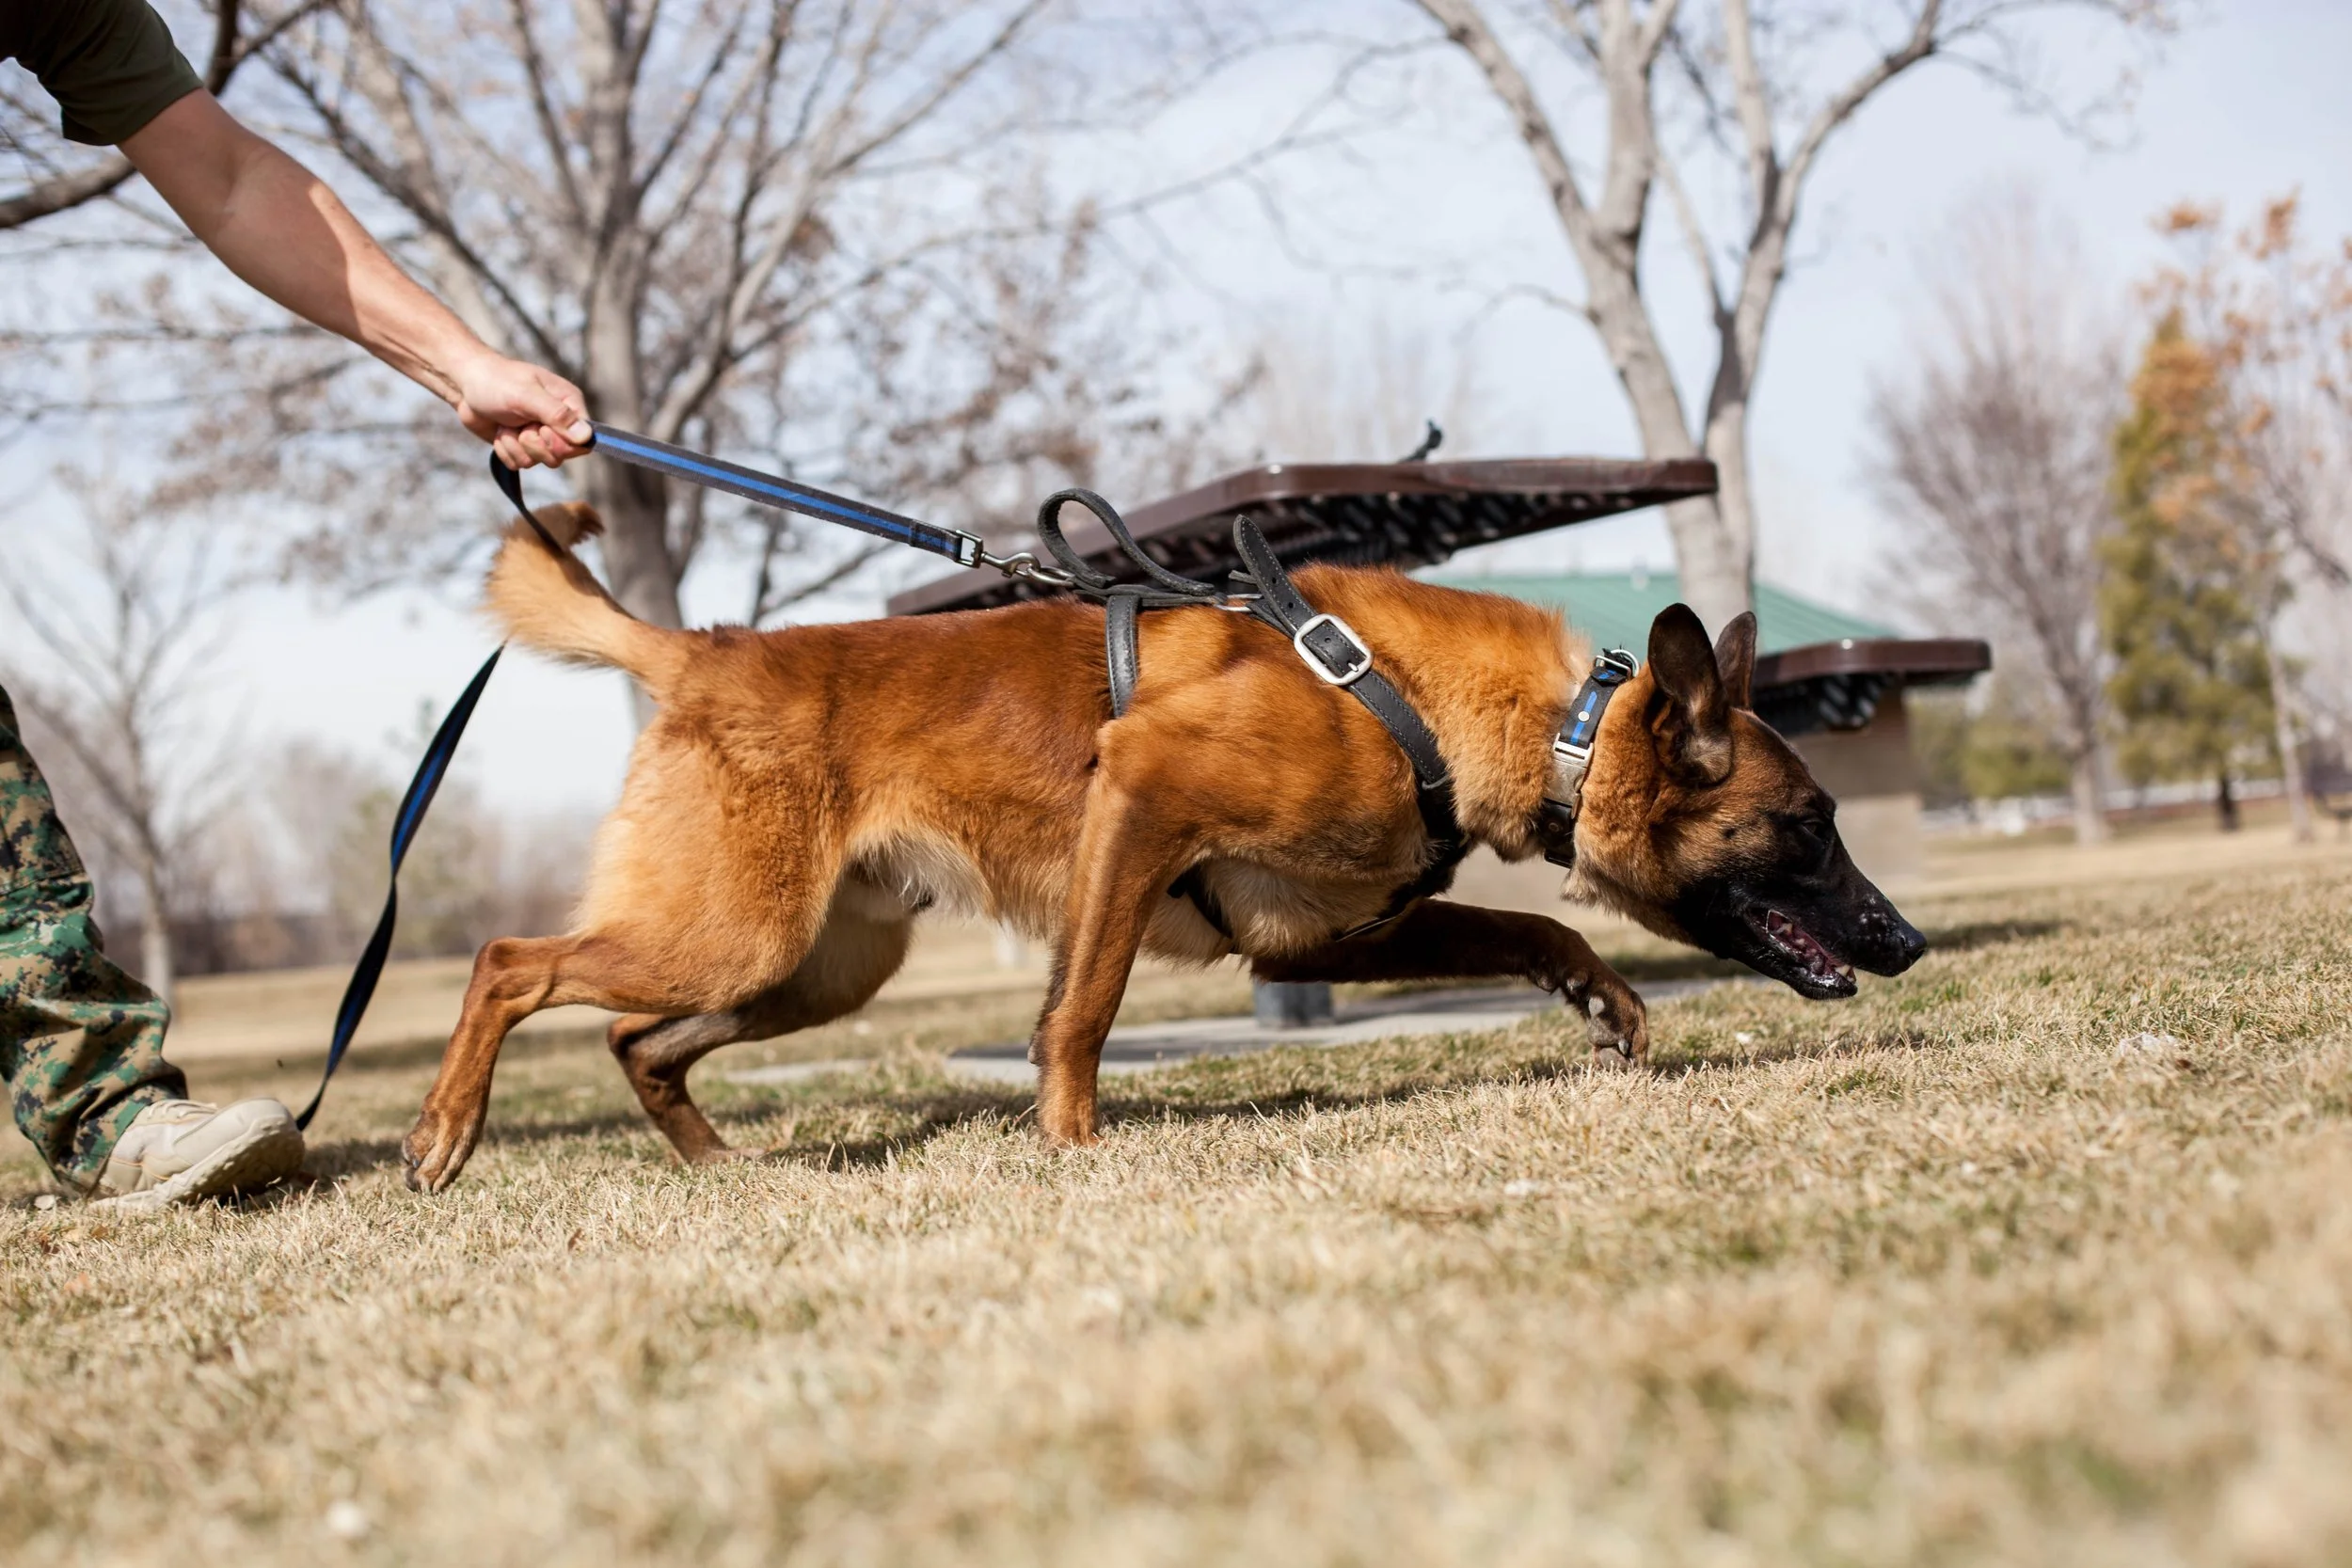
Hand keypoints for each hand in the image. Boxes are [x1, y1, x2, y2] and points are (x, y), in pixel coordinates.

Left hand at [447, 351, 594, 469]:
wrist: (465, 385)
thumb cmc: (496, 381)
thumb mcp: (526, 395)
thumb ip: (557, 415)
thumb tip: (586, 437)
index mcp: (568, 404)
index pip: (583, 440)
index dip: (563, 444)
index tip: (542, 431)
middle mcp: (558, 422)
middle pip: (561, 455)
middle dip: (534, 445)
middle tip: (521, 425)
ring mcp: (539, 435)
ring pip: (538, 462)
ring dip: (516, 446)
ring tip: (507, 424)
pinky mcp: (521, 446)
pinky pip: (519, 463)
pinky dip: (505, 450)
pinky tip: (501, 431)